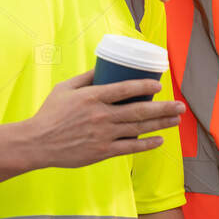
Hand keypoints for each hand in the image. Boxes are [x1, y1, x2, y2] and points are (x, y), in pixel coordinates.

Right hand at [23, 71, 183, 169]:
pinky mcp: (102, 152)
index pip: (126, 88)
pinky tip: (159, 140)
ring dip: (161, 124)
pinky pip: (130, 147)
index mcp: (92, 97)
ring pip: (139, 129)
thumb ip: (85, 78)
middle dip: (164, 108)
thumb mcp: (65, 88)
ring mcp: (103, 135)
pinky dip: (147, 144)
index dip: (146, 86)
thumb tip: (104, 67)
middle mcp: (101, 116)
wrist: (37, 143)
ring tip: (176, 119)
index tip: (159, 85)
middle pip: (140, 110)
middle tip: (180, 106)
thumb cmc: (50, 113)